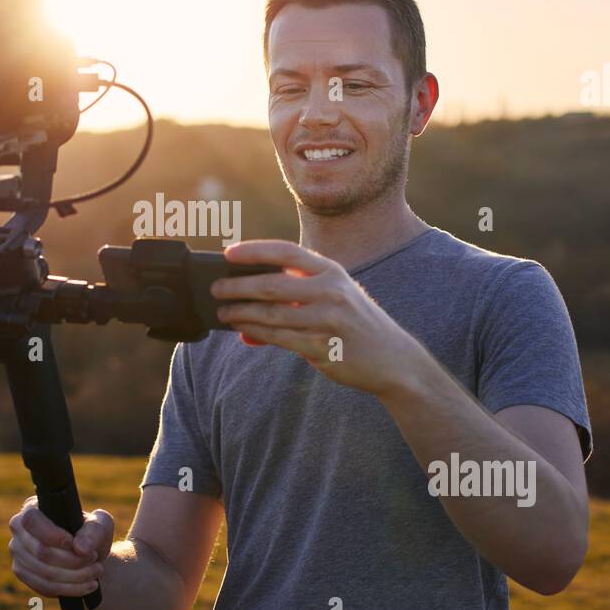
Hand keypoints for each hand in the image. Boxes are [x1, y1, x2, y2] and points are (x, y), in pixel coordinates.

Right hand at [7, 496, 113, 598]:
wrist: (88, 557)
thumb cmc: (91, 535)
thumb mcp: (101, 525)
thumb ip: (94, 531)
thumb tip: (80, 548)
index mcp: (33, 507)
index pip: (32, 520)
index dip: (52, 535)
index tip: (74, 544)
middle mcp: (19, 529)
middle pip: (41, 551)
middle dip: (73, 560)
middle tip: (94, 559)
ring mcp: (18, 552)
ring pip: (44, 572)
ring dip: (75, 576)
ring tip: (96, 571)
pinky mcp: (22, 573)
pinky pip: (44, 586)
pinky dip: (70, 588)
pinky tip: (88, 585)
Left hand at [210, 239, 417, 397]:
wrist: (394, 359)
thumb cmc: (355, 325)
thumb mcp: (333, 300)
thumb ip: (294, 300)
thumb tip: (247, 311)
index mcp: (331, 271)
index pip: (286, 252)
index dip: (254, 250)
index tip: (228, 254)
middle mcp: (330, 290)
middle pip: (272, 284)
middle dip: (238, 286)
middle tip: (215, 289)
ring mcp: (328, 319)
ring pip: (271, 314)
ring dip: (241, 313)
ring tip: (223, 312)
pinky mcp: (324, 346)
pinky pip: (280, 337)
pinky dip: (256, 333)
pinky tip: (243, 331)